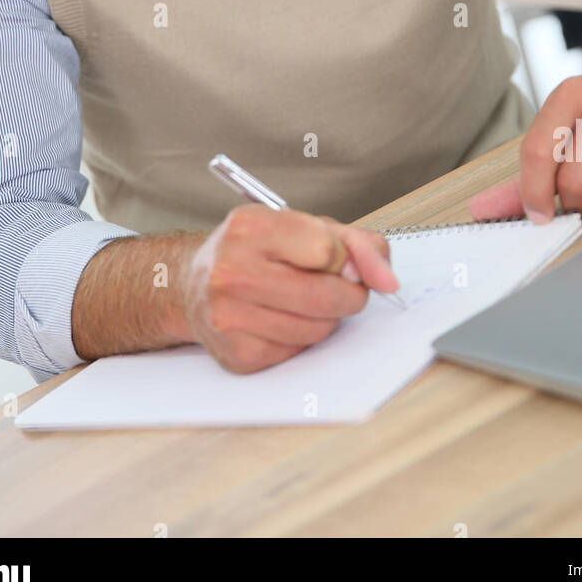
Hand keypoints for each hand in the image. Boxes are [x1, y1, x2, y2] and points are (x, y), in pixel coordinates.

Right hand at [182, 205, 399, 373]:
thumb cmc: (259, 251)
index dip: (345, 259)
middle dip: (348, 295)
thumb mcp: (305, 227)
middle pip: (326, 296)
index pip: (328, 250)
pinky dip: (301, 339)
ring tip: (302, 300)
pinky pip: (298, 353)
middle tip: (340, 287)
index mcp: (251, 226)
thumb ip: (358, 244)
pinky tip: (281, 319)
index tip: (337, 260)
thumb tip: (387, 281)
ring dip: (326, 318)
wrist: (194, 284)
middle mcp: (232, 270)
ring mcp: (229, 316)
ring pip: (318, 329)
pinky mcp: (236, 354)